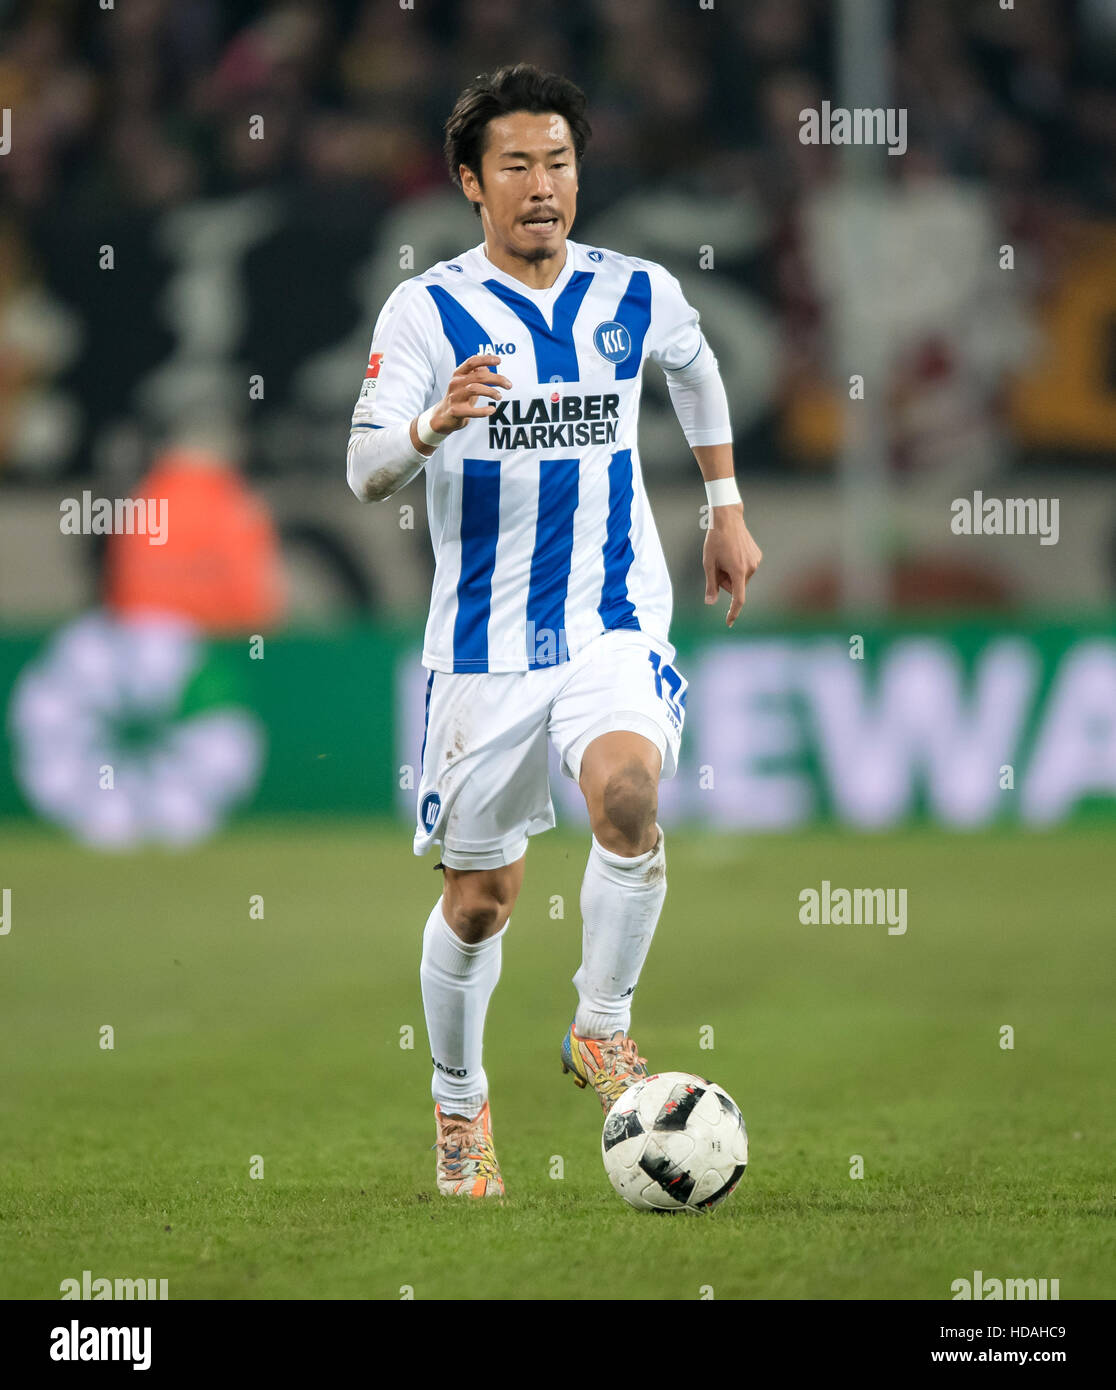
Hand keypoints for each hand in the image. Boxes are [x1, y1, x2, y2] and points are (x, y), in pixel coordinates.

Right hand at [430, 353, 512, 434]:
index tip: (499, 361)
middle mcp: (455, 383)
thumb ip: (475, 374)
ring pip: (475, 389)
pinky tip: (492, 410)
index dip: (486, 359)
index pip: (472, 362)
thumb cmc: (458, 398)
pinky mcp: (456, 411)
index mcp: (458, 374)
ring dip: (491, 392)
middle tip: (509, 385)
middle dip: (497, 379)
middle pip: (479, 376)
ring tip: (499, 396)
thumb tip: (487, 366)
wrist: (443, 416)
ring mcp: (455, 397)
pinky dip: (484, 411)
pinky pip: (472, 411)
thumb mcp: (465, 383)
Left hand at [702, 507, 761, 626]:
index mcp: (738, 571)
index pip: (738, 599)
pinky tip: (733, 552)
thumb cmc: (715, 540)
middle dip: (725, 582)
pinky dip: (737, 566)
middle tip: (717, 565)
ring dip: (731, 573)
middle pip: (735, 587)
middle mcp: (750, 568)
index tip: (729, 622)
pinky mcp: (757, 556)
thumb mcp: (708, 563)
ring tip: (725, 555)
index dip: (733, 612)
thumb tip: (710, 602)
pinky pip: (745, 569)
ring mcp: (756, 562)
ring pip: (740, 578)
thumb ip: (711, 584)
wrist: (728, 519)